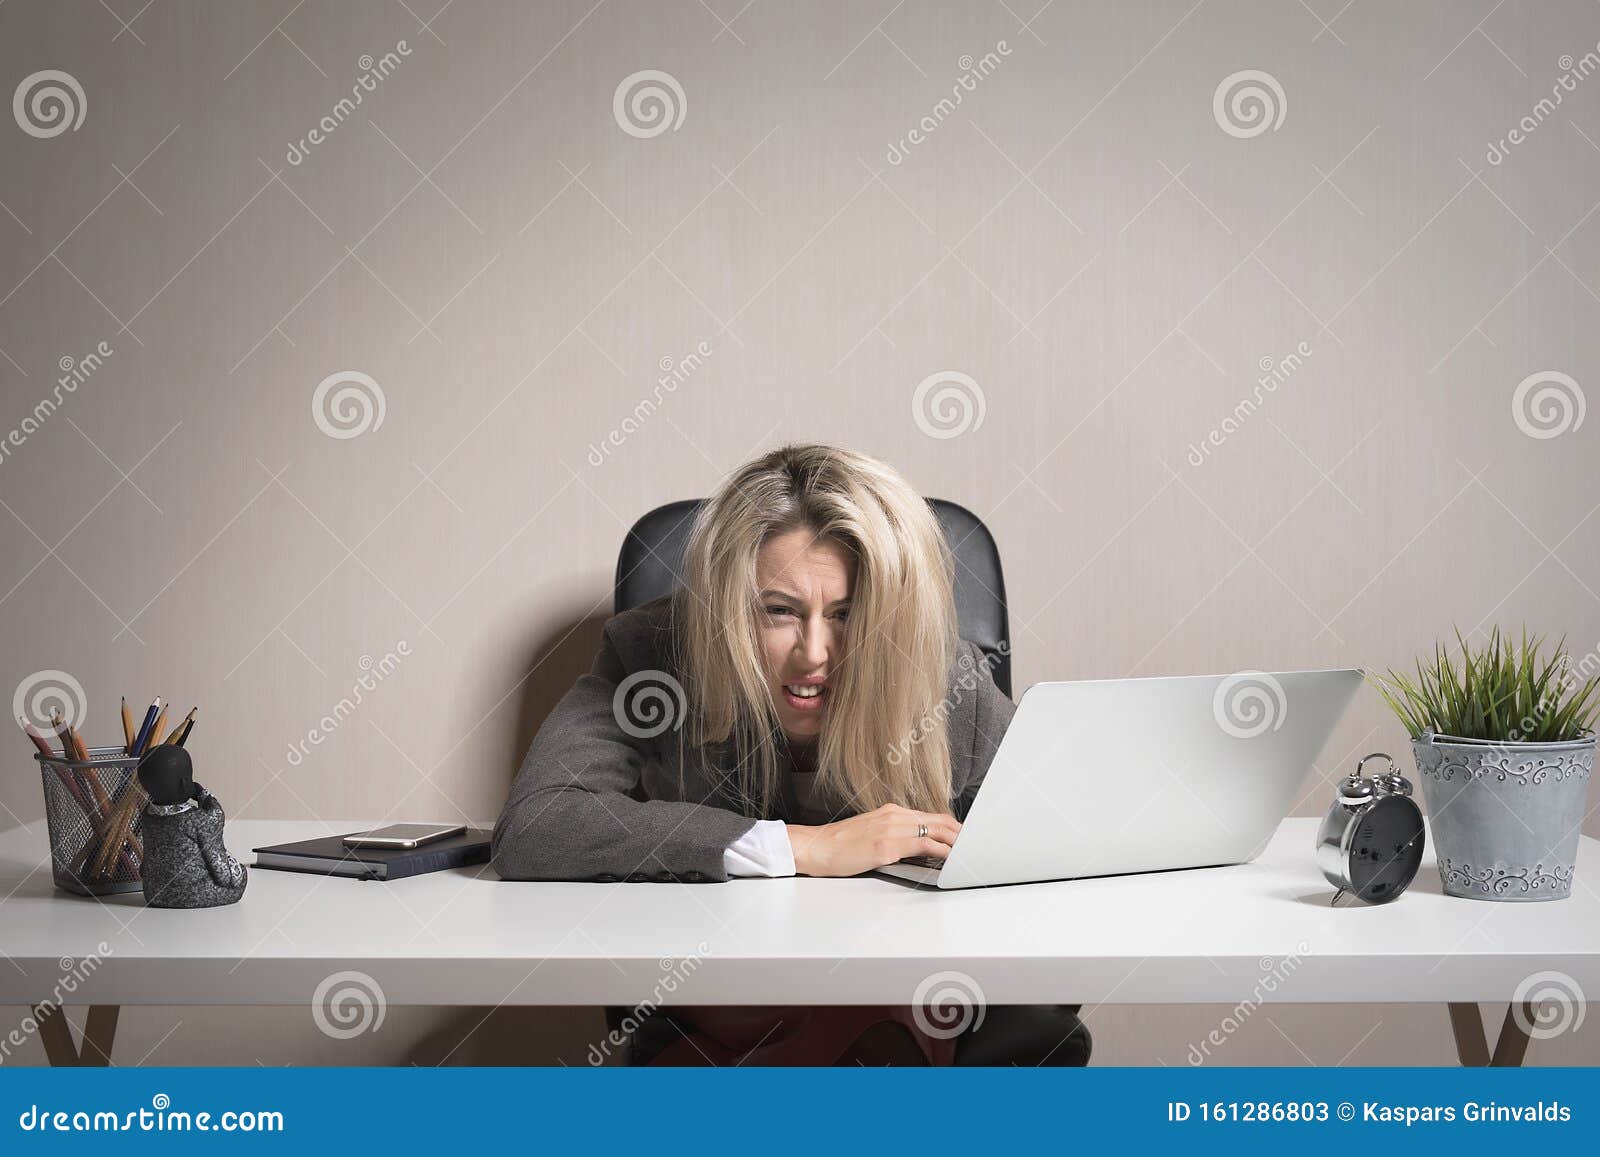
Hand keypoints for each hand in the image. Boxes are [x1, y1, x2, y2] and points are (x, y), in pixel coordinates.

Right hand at [785, 803, 960, 877]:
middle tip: (976, 845)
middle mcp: (894, 815)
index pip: (931, 816)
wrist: (816, 848)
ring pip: (935, 831)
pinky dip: (941, 851)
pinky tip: (950, 859)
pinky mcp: (886, 846)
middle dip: (961, 834)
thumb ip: (893, 835)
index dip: (952, 827)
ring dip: (956, 842)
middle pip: (939, 821)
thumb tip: (914, 847)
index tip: (964, 837)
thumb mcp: (870, 833)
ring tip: (970, 853)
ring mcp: (891, 829)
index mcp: (891, 811)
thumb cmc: (839, 845)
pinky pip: (922, 845)